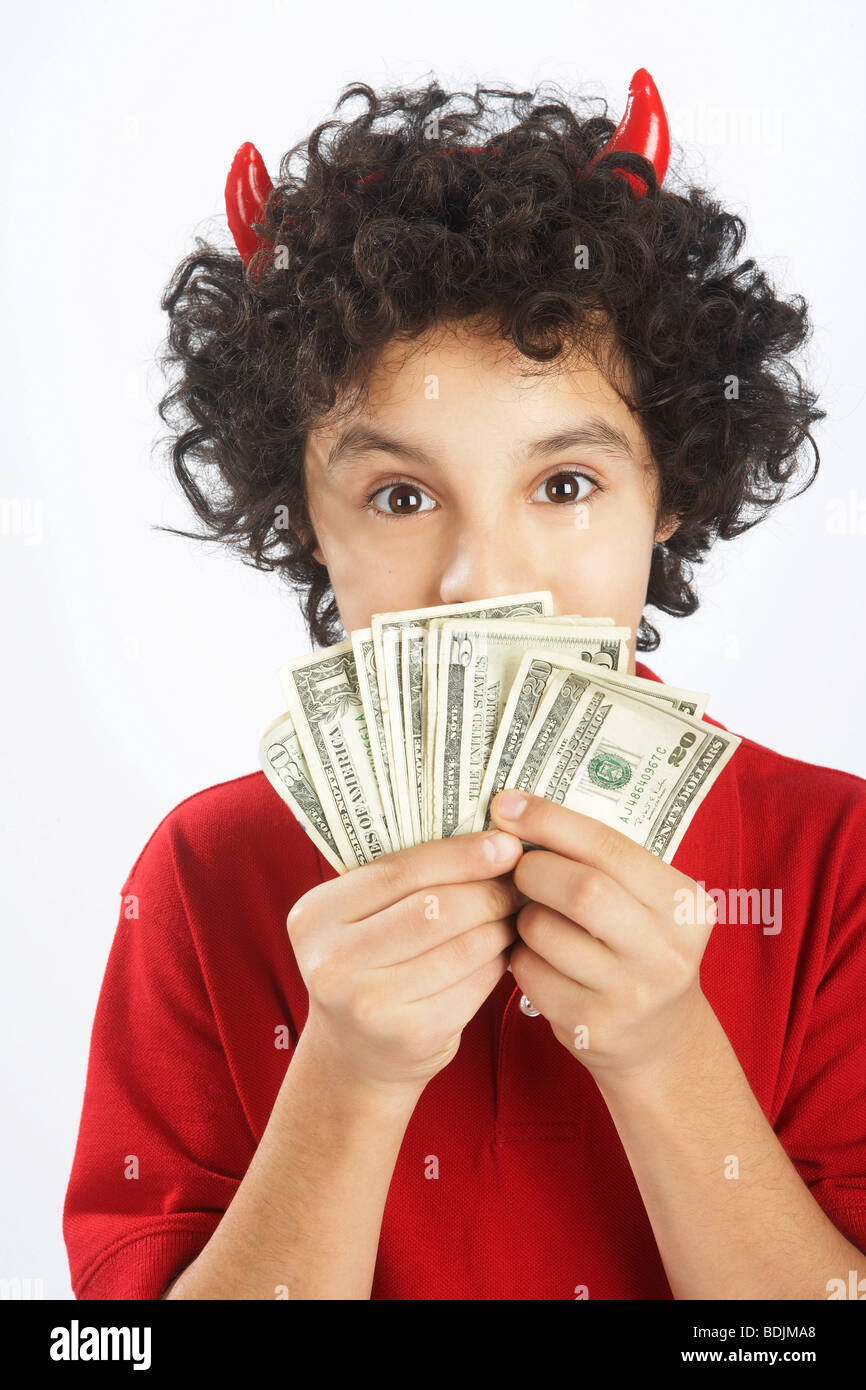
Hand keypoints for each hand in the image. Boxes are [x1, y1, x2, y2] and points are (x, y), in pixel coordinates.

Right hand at [287, 828, 524, 1097]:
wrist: (355, 1056)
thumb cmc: (368, 969)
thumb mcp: (363, 919)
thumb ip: (408, 880)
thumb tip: (495, 841)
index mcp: (316, 915)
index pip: (401, 870)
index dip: (461, 854)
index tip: (506, 844)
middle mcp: (333, 961)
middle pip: (436, 908)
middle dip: (488, 891)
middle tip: (519, 883)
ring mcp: (369, 1005)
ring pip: (463, 946)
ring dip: (500, 927)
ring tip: (512, 915)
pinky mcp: (411, 1036)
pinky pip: (475, 984)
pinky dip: (497, 963)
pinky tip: (502, 953)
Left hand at [489, 790, 717, 1085]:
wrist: (661, 1043)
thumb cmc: (640, 952)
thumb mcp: (649, 905)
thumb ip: (603, 862)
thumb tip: (516, 810)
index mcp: (684, 904)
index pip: (609, 847)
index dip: (550, 821)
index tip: (507, 804)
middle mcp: (666, 951)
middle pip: (579, 888)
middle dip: (532, 870)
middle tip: (518, 869)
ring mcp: (631, 994)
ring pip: (544, 931)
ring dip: (522, 917)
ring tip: (534, 920)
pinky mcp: (592, 1027)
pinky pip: (530, 973)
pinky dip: (519, 956)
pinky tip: (536, 958)